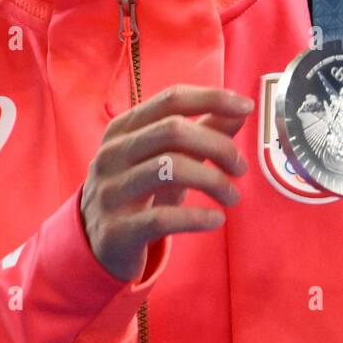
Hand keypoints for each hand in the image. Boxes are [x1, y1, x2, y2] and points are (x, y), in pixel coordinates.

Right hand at [80, 85, 253, 281]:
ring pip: (170, 169)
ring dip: (213, 181)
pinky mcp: (116, 229)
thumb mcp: (165, 158)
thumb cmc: (139, 192)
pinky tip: (216, 220)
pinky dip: (197, 218)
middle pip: (173, 131)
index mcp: (123, 129)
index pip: (171, 99)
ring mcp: (111, 191)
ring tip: (232, 196)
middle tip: (241, 167)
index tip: (246, 106)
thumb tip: (239, 109)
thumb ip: (200, 132)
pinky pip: (162, 218)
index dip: (212, 98)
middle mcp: (112, 154)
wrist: (97, 244)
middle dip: (218, 145)